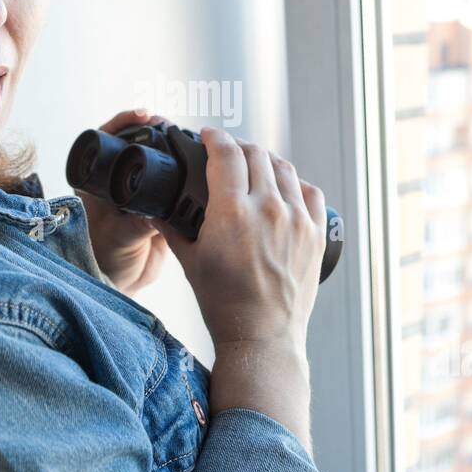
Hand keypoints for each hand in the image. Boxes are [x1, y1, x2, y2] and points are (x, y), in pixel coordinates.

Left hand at [78, 108, 171, 295]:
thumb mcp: (118, 238)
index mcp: (96, 180)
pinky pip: (172, 182)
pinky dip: (184, 174)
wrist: (121, 284)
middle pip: (136, 143)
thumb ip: (136, 225)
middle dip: (154, 131)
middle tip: (168, 124)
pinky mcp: (159, 205)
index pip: (107, 138)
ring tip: (185, 140)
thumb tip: (157, 212)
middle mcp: (117, 180)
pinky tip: (195, 167)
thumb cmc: (105, 260)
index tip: (144, 115)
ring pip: (156, 160)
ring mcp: (139, 190)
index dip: (125, 122)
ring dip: (171, 150)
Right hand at [151, 127, 326, 349]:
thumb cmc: (223, 303)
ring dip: (266, 160)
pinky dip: (296, 183)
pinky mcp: (315, 233)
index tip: (208, 135)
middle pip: (255, 153)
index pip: (225, 153)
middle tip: (227, 151)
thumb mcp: (189, 262)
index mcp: (231, 211)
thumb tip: (156, 210)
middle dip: (238, 146)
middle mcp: (267, 208)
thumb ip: (171, 228)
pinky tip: (285, 188)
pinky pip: (310, 192)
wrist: (262, 336)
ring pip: (284, 168)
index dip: (214, 136)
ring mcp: (296, 219)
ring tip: (255, 165)